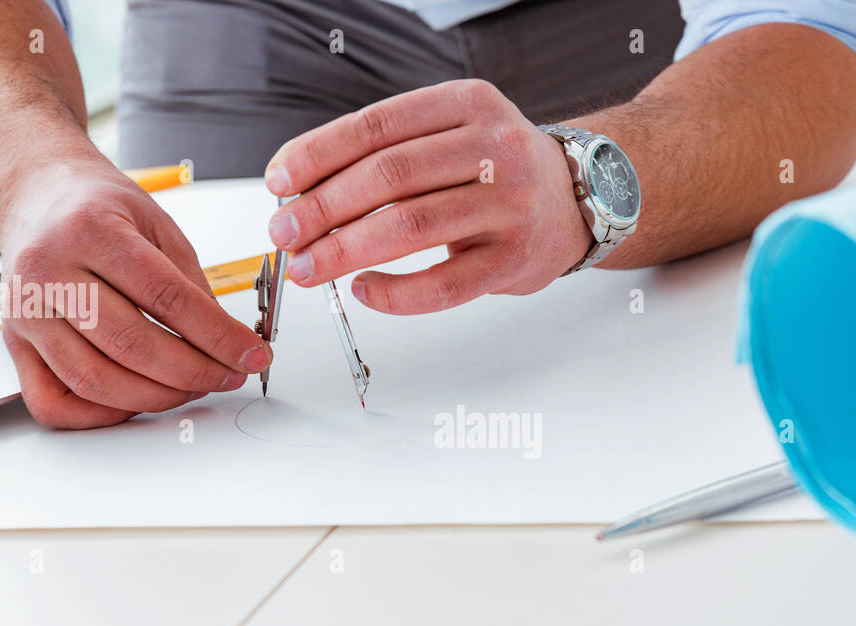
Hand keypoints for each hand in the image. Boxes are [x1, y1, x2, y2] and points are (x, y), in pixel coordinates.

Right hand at [0, 158, 272, 428]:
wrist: (36, 198)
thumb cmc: (96, 209)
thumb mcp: (157, 225)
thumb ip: (192, 285)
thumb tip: (228, 344)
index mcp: (89, 230)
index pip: (166, 297)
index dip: (218, 336)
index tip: (252, 355)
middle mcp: (47, 272)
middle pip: (130, 345)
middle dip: (194, 372)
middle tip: (228, 376)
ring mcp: (25, 313)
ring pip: (94, 381)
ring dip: (157, 397)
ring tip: (193, 388)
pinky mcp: (15, 345)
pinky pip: (53, 404)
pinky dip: (103, 415)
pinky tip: (138, 400)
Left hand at [264, 79, 592, 314]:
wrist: (576, 200)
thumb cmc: (497, 170)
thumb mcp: (452, 133)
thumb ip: (389, 152)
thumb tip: (301, 193)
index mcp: (467, 104)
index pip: (377, 126)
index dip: (318, 154)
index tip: (279, 183)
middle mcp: (495, 147)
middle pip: (390, 176)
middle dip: (323, 208)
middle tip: (284, 235)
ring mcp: (509, 205)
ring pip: (411, 227)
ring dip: (346, 251)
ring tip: (309, 267)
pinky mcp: (513, 259)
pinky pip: (443, 284)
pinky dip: (394, 292)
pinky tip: (363, 290)